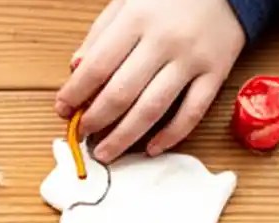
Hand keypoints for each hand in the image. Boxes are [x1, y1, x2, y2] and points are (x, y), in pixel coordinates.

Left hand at [55, 0, 244, 163]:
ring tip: (106, 153)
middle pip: (121, 93)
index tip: (63, 109)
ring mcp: (191, 59)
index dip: (75, 93)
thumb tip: (76, 69)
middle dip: (96, 120)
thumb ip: (101, 34)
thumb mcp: (129, 1)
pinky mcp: (216, 73)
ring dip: (124, 137)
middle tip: (82, 135)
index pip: (97, 65)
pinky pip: (192, 113)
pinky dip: (170, 136)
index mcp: (137, 19)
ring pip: (152, 109)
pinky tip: (151, 149)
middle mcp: (164, 41)